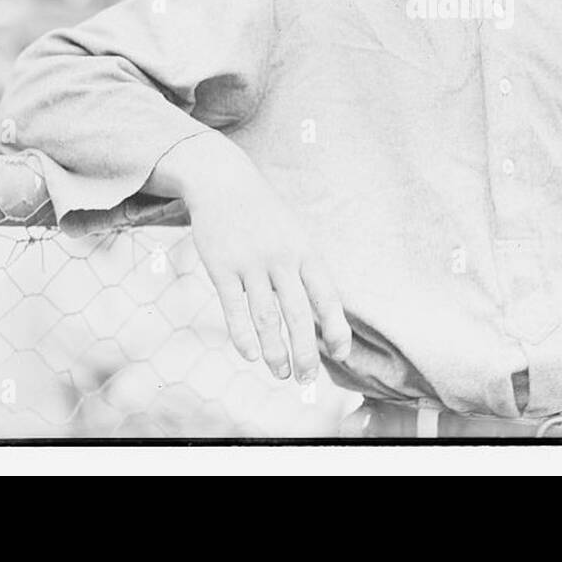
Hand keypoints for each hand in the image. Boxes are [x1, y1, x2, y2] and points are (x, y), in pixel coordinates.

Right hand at [154, 134, 352, 382]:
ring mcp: (251, 263)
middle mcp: (282, 259)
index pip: (327, 297)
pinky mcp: (222, 267)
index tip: (340, 354)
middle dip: (306, 352)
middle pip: (298, 315)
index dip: (335, 328)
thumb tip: (320, 316)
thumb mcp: (296, 234)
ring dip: (275, 352)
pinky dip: (243, 335)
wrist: (225, 181)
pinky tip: (251, 355)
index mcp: (306, 252)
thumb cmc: (266, 215)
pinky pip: (234, 308)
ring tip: (281, 373)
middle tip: (307, 380)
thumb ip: (306, 271)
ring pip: (266, 317)